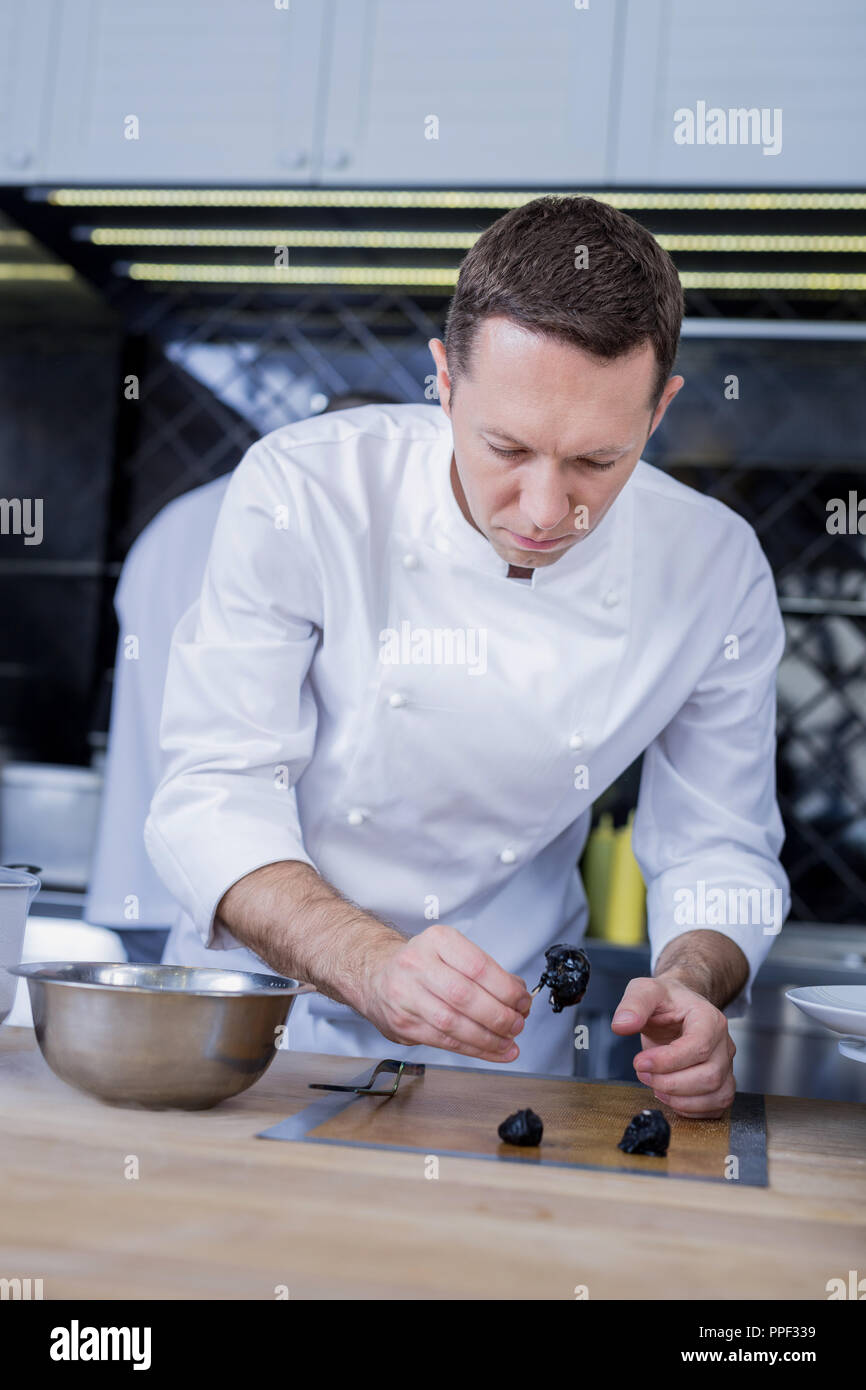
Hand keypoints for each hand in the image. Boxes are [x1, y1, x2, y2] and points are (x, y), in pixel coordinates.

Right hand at [359, 922, 531, 1062]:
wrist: (375, 975)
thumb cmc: (421, 963)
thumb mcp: (450, 951)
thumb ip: (484, 970)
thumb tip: (519, 993)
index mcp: (437, 941)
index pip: (477, 966)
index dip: (506, 988)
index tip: (523, 1001)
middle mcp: (417, 965)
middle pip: (465, 996)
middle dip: (499, 1016)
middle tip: (518, 1024)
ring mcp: (406, 995)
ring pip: (453, 1023)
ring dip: (488, 1038)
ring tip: (509, 1042)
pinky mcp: (403, 1024)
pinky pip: (444, 1041)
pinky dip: (474, 1049)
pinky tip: (493, 1051)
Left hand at [611, 974, 736, 1117]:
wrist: (679, 1006)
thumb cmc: (666, 1000)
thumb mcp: (645, 991)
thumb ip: (633, 1005)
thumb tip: (621, 1025)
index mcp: (709, 1018)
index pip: (698, 1046)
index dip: (668, 1061)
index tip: (640, 1063)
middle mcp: (723, 1042)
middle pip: (709, 1075)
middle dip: (670, 1083)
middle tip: (643, 1073)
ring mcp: (726, 1064)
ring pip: (716, 1094)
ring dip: (681, 1099)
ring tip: (654, 1085)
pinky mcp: (722, 1081)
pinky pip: (718, 1105)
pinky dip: (693, 1109)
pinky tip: (671, 1097)